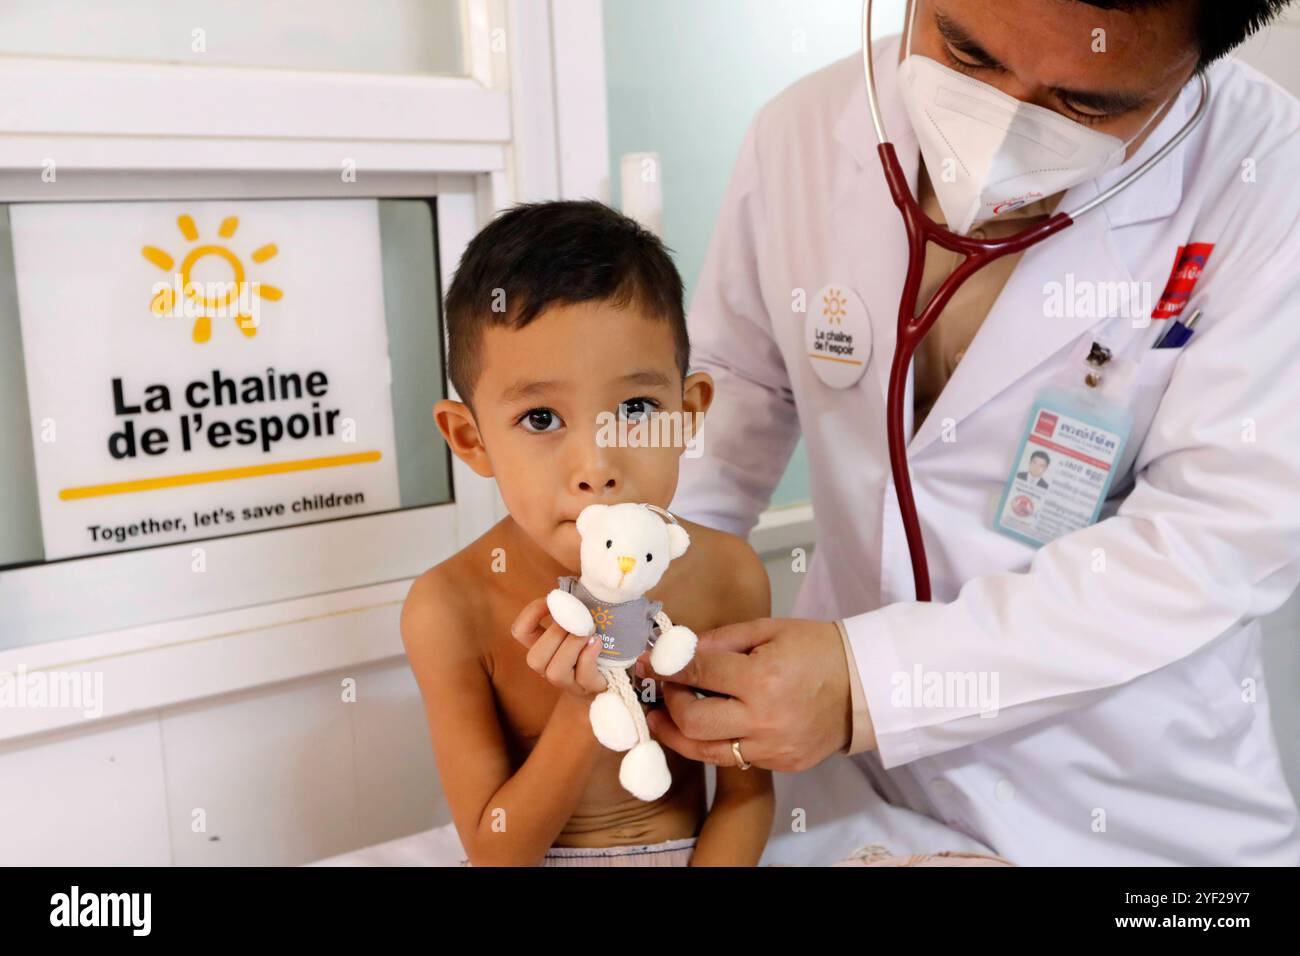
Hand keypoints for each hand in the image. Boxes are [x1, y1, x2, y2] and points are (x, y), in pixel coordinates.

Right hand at [511, 597, 607, 697]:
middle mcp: (549, 667)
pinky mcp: (589, 688)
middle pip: (534, 658)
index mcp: (543, 646)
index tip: (552, 599)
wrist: (614, 672)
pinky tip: (598, 642)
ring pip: (554, 672)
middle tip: (576, 621)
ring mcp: (568, 682)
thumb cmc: (594, 641)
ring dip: (572, 646)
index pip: (520, 632)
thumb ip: (571, 608)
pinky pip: (583, 676)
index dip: (531, 613)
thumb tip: (572, 586)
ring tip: (589, 632)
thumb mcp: (579, 623)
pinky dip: (589, 656)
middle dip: (555, 634)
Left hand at [635, 618, 850, 772]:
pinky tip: (704, 728)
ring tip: (662, 719)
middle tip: (663, 688)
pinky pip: (733, 759)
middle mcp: (763, 719)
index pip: (697, 672)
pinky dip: (712, 744)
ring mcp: (772, 748)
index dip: (665, 666)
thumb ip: (722, 640)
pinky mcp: (780, 765)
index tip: (647, 662)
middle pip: (692, 720)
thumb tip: (681, 650)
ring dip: (677, 733)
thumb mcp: (770, 630)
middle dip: (668, 702)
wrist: (866, 685)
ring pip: (705, 751)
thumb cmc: (818, 648)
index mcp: (761, 678)